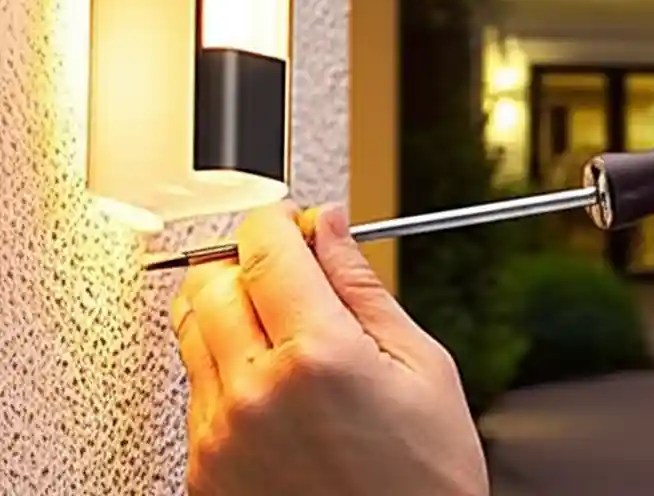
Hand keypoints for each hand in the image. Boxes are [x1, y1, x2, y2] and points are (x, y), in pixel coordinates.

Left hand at [171, 202, 486, 495]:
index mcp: (319, 357)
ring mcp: (220, 435)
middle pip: (211, 279)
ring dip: (230, 310)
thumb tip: (332, 229)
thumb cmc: (424, 481)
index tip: (296, 222)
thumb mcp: (421, 368)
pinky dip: (225, 368)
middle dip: (248, 259)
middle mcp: (256, 394)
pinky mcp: (203, 469)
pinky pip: (194, 389)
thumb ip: (364, 288)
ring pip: (191, 329)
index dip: (279, 220)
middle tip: (289, 270)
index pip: (263, 247)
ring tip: (284, 331)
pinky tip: (276, 386)